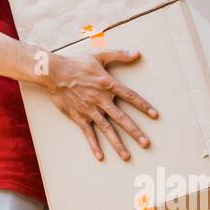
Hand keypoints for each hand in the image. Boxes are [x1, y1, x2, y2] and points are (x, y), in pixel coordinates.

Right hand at [41, 50, 157, 161]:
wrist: (54, 73)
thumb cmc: (76, 63)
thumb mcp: (99, 55)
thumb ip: (119, 55)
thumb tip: (137, 53)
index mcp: (108, 85)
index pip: (130, 96)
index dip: (143, 106)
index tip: (155, 115)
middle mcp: (101, 100)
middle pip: (122, 119)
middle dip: (135, 132)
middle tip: (146, 143)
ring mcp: (90, 110)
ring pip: (107, 130)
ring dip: (117, 144)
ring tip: (127, 157)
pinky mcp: (79, 117)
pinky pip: (88, 134)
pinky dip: (94, 145)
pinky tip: (100, 157)